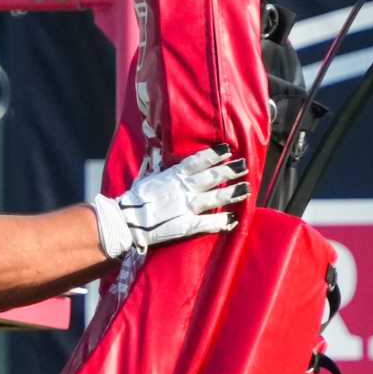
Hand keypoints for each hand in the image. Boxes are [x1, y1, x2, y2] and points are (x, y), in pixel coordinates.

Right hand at [90, 144, 247, 257]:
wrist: (126, 221)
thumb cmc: (133, 200)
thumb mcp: (146, 177)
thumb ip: (157, 166)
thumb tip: (155, 148)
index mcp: (173, 175)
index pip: (199, 160)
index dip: (214, 155)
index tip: (227, 150)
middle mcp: (184, 188)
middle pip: (213, 176)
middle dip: (230, 170)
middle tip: (244, 166)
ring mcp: (187, 206)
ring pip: (216, 197)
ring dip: (232, 192)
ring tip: (246, 189)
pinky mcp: (187, 225)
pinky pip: (209, 222)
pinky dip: (222, 221)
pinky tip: (233, 220)